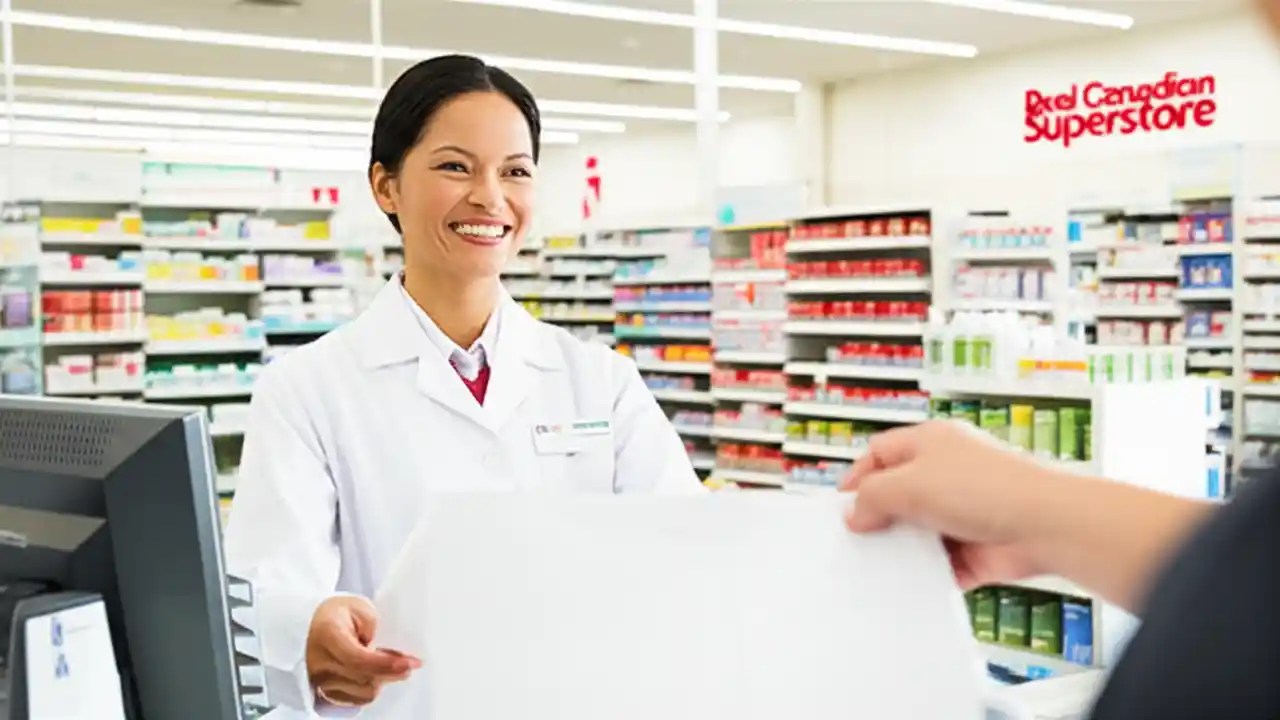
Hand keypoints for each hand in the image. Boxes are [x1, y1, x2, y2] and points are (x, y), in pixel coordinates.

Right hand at [306, 595, 421, 706]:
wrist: (310, 625)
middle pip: (364, 678)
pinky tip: (376, 673)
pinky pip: (356, 698)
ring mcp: (320, 681)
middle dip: (392, 671)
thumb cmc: (336, 614)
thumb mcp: (359, 607)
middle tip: (410, 662)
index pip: (358, 658)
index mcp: (328, 635)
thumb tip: (386, 653)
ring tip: (390, 664)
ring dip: (382, 679)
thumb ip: (374, 628)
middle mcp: (319, 662)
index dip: (386, 663)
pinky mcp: (324, 693)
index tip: (410, 662)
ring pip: (363, 691)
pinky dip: (371, 687)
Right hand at [840, 420, 1068, 589]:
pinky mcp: (976, 546)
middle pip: (897, 494)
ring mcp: (962, 510)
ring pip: (917, 532)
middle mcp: (947, 473)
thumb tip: (855, 514)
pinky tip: (911, 583)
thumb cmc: (986, 488)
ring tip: (879, 564)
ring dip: (901, 549)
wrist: (1046, 525)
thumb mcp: (909, 485)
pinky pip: (940, 563)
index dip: (857, 477)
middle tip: (856, 537)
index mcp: (930, 443)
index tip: (841, 505)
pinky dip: (927, 573)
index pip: (880, 453)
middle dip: (878, 517)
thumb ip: (872, 497)